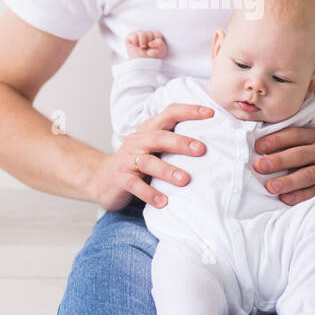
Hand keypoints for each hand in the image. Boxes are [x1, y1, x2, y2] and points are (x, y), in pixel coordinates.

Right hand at [90, 102, 212, 210]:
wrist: (101, 179)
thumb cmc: (137, 163)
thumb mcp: (154, 149)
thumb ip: (174, 143)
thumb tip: (212, 143)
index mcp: (148, 130)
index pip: (169, 114)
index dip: (189, 111)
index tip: (210, 113)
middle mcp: (138, 141)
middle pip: (159, 137)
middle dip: (181, 142)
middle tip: (201, 149)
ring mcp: (128, 160)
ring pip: (148, 162)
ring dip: (167, 170)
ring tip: (185, 179)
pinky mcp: (121, 179)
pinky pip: (135, 186)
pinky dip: (150, 194)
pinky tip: (163, 202)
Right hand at [126, 30, 167, 59]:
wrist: (142, 66)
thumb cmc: (151, 60)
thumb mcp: (162, 52)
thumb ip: (160, 42)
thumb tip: (150, 42)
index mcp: (154, 40)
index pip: (157, 34)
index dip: (157, 40)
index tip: (154, 48)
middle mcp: (146, 38)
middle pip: (149, 32)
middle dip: (149, 41)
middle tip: (147, 49)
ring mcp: (138, 38)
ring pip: (141, 32)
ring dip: (143, 40)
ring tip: (142, 47)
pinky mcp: (130, 39)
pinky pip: (133, 34)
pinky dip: (135, 40)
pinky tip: (136, 46)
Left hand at [253, 126, 314, 207]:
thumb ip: (299, 146)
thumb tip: (263, 152)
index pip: (295, 134)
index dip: (275, 139)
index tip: (258, 146)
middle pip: (300, 155)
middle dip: (277, 160)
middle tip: (259, 166)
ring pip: (308, 175)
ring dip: (287, 181)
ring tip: (270, 186)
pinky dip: (301, 197)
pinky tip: (286, 200)